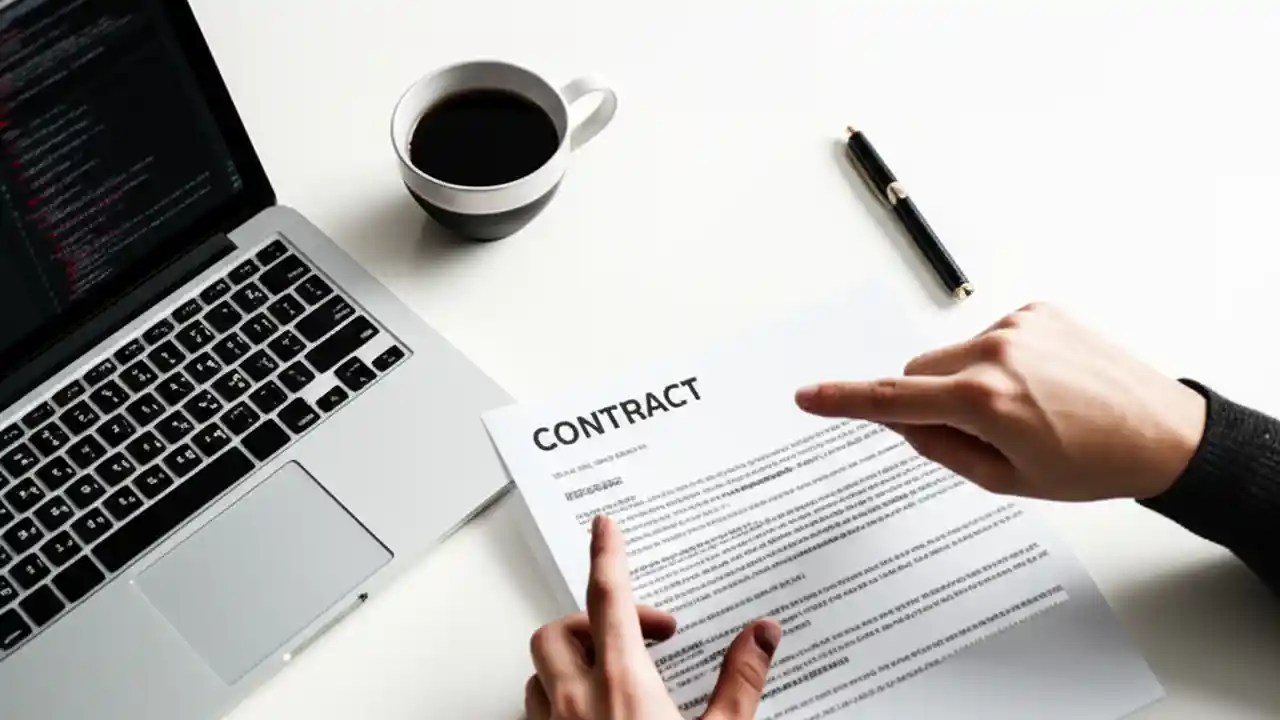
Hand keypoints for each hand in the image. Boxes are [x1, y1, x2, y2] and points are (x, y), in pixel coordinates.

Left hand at [525, 516, 781, 719]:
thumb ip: (740, 682)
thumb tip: (762, 634)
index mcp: (623, 686)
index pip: (609, 598)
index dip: (607, 554)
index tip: (605, 527)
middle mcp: (575, 704)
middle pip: (558, 630)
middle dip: (589, 619)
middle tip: (637, 633)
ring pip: (540, 675)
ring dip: (569, 664)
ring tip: (612, 678)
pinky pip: (536, 715)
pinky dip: (558, 703)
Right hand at [794, 302, 1205, 500]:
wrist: (1163, 433)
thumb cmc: (1091, 465)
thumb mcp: (1005, 479)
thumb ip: (940, 449)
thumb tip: (905, 423)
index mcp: (983, 401)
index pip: (893, 400)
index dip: (845, 401)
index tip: (807, 396)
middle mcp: (995, 352)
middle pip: (919, 371)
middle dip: (928, 400)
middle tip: (977, 432)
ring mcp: (1018, 325)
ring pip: (952, 354)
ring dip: (965, 380)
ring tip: (1024, 408)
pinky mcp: (1038, 310)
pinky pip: (989, 337)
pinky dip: (997, 360)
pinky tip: (1040, 383)